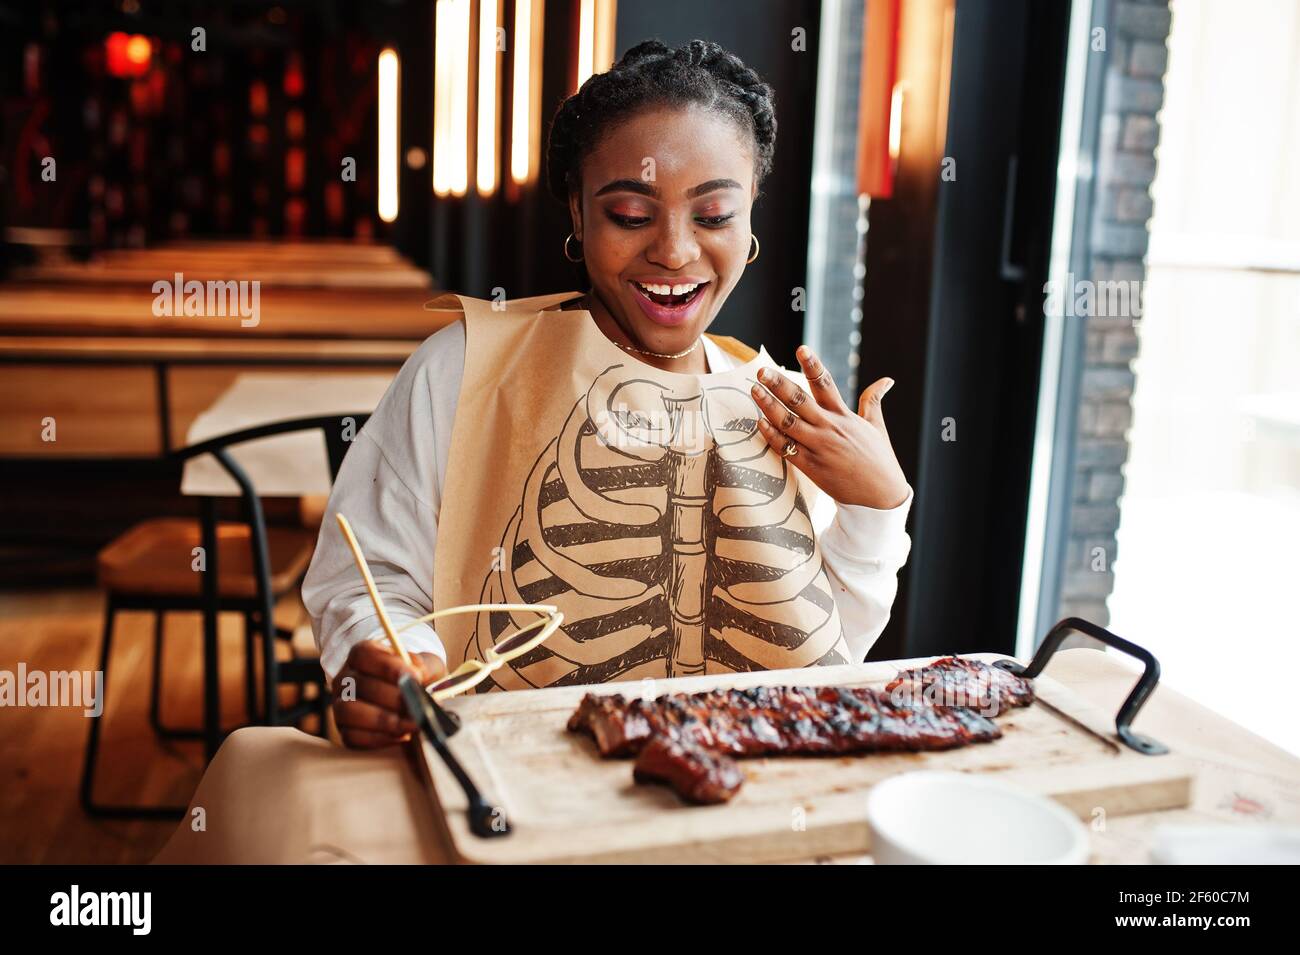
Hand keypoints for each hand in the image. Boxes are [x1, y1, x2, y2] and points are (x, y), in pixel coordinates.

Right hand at [331, 640, 446, 748]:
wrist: (412, 702)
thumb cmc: (416, 680)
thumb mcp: (426, 666)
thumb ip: (424, 665)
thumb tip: (418, 671)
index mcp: (362, 656)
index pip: (363, 654)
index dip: (388, 666)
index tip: (415, 677)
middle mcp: (345, 679)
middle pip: (359, 685)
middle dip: (392, 698)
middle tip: (416, 706)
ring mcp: (340, 705)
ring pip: (350, 711)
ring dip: (383, 720)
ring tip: (411, 724)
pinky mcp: (344, 731)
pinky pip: (352, 737)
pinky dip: (379, 738)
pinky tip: (401, 736)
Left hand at [751, 346, 909, 509]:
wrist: (880, 497)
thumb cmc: (879, 459)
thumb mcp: (877, 427)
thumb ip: (874, 401)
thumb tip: (887, 380)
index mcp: (845, 415)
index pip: (826, 384)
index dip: (813, 365)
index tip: (801, 348)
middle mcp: (830, 428)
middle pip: (800, 401)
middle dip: (779, 384)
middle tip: (761, 371)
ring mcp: (819, 447)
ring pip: (788, 423)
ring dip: (769, 406)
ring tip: (754, 391)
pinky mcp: (812, 467)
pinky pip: (786, 449)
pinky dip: (772, 436)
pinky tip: (759, 423)